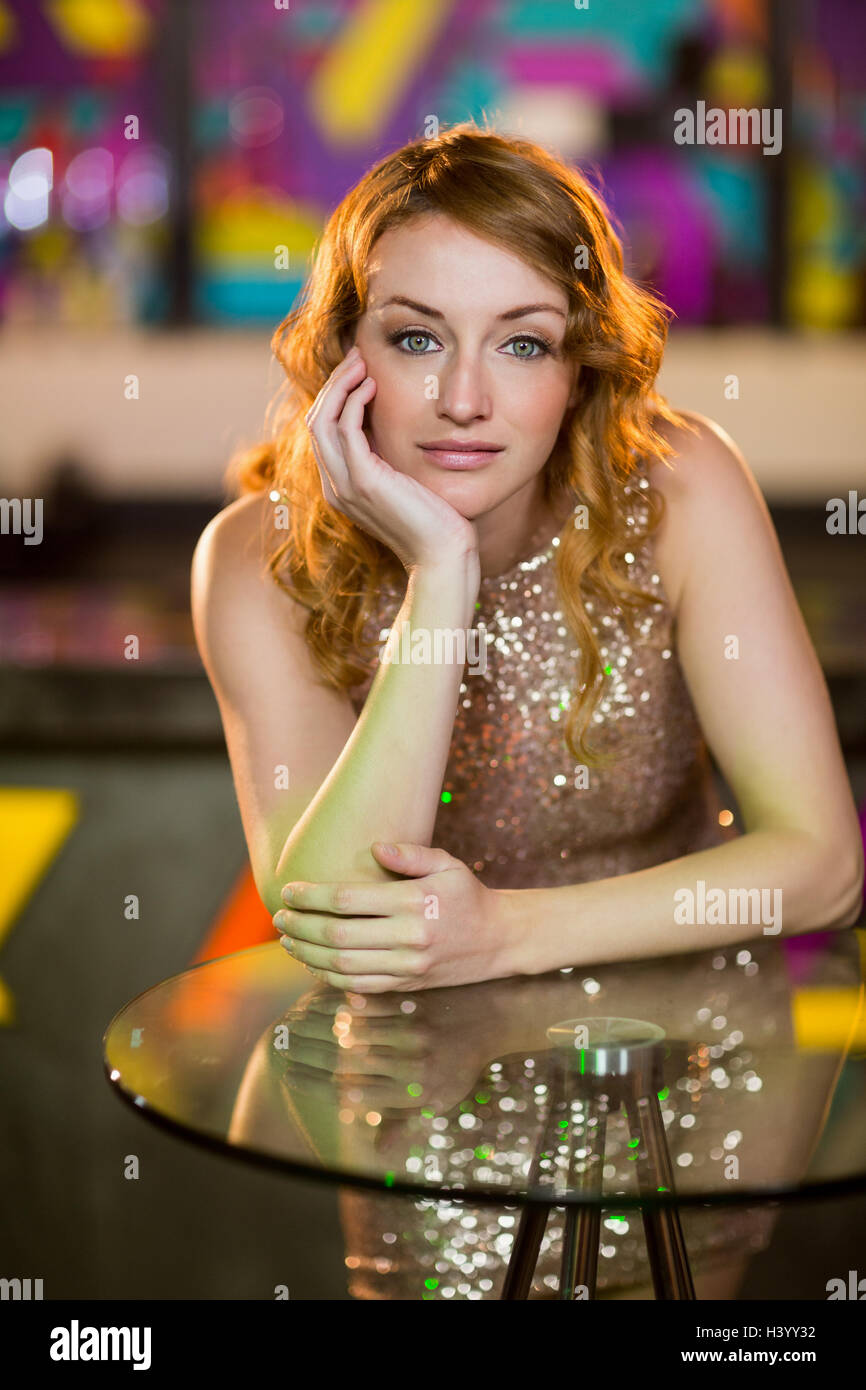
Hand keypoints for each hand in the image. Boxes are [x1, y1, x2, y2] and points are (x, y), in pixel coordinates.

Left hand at [271, 841, 512, 991]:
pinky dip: (329, 977)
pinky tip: (313, 963)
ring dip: (308, 953)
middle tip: (279, 916)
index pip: (348, 900)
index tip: (289, 891)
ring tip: (288, 940)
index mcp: (415, 903)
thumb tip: (374, 847)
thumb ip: (411, 854)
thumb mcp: (447, 865)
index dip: (311, 896)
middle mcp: (409, 938)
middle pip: (338, 935)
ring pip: (343, 966)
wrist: (500, 939)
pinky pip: (359, 986)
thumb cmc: (468, 896)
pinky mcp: (406, 986)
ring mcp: (407, 967)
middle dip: (301, 926)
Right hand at [304, 345, 478, 571]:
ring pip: (322, 421)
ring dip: (340, 385)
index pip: (323, 431)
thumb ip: (388, 456)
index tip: (359, 369)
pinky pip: (344, 430)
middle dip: (334, 383)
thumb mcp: (404, 481)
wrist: (443, 555)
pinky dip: (353, 402)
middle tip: (358, 356)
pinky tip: (373, 386)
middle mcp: (336, 487)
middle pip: (315, 420)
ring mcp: (346, 486)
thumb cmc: (434, 521)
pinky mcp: (364, 482)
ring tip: (362, 363)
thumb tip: (388, 421)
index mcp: (342, 487)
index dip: (336, 395)